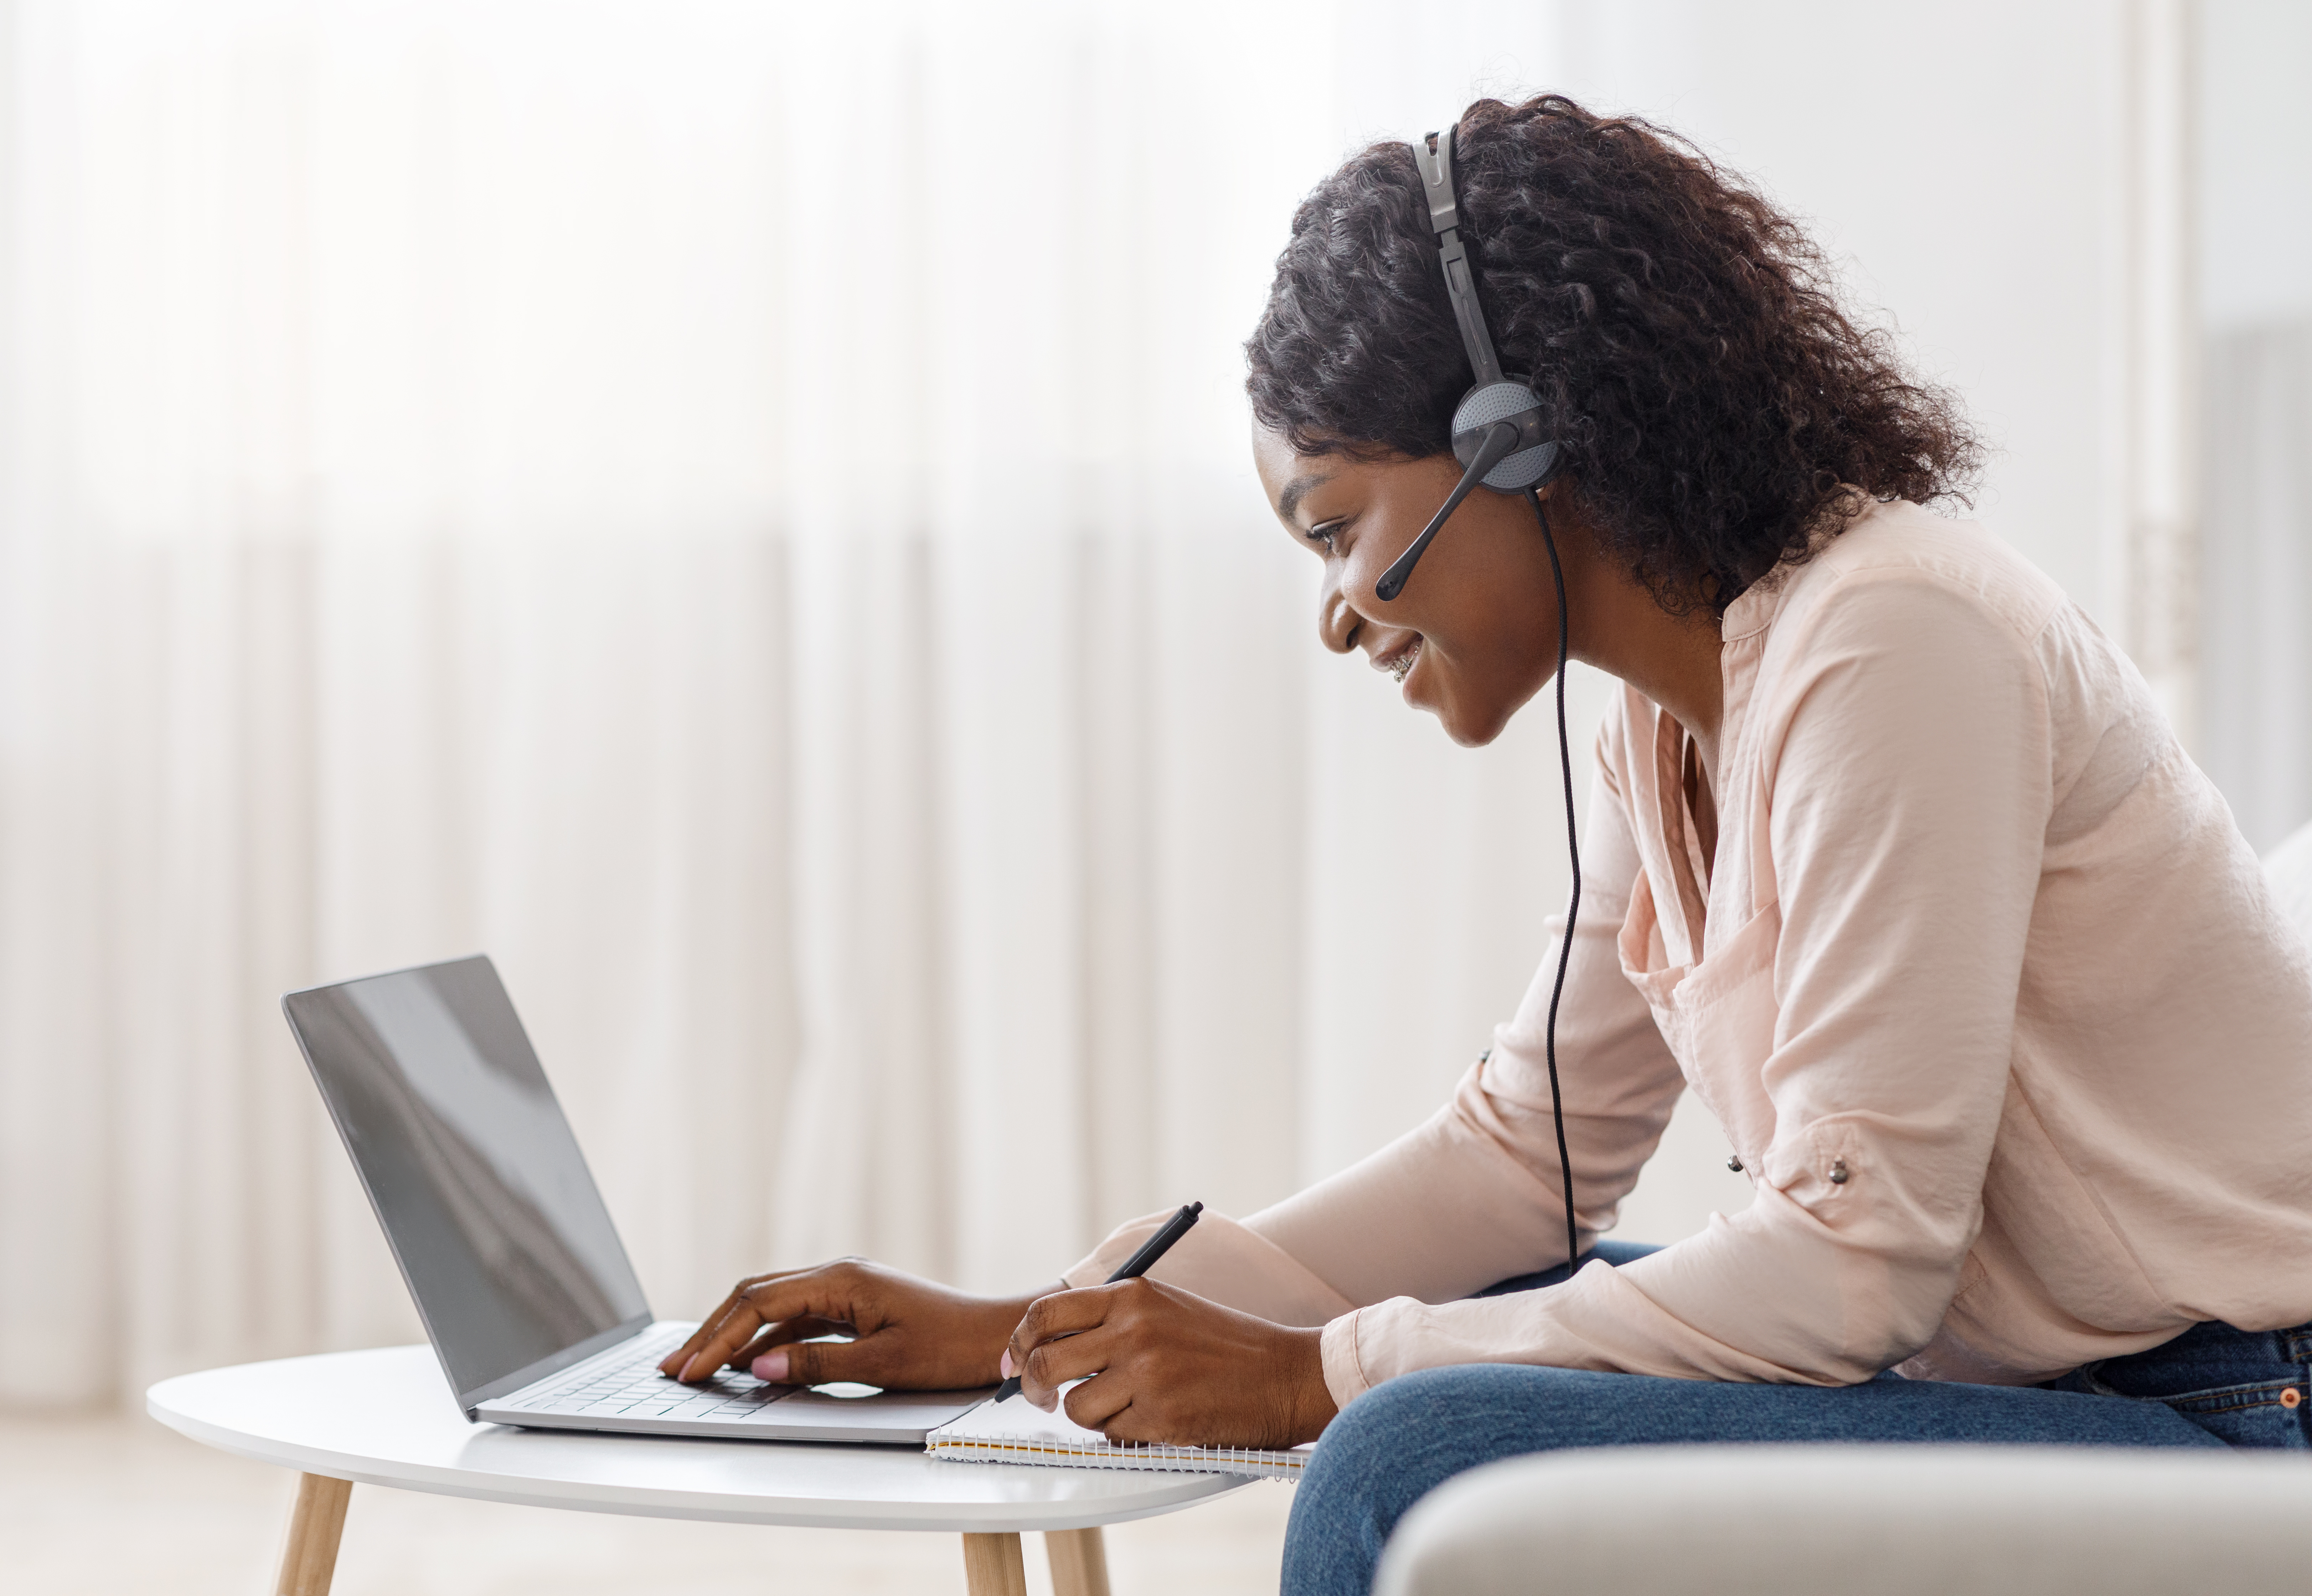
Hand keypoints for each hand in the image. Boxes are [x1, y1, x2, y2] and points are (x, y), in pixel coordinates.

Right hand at [657, 1258, 1058, 1388]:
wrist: (997, 1336)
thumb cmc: (951, 1348)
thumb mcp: (883, 1364)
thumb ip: (817, 1363)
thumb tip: (757, 1367)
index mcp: (842, 1280)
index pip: (760, 1305)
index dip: (719, 1339)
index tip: (689, 1370)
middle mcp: (838, 1275)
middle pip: (755, 1297)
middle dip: (711, 1332)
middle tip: (673, 1367)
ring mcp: (844, 1289)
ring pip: (771, 1307)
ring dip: (732, 1336)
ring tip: (695, 1366)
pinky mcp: (852, 1306)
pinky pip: (795, 1320)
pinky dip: (764, 1341)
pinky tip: (744, 1365)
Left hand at [1005, 1278, 1336, 1448]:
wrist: (1283, 1375)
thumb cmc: (1223, 1345)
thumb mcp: (1164, 1308)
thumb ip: (1110, 1319)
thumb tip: (1044, 1346)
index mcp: (1132, 1295)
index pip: (1047, 1313)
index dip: (1019, 1340)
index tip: (1012, 1361)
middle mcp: (1133, 1329)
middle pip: (1045, 1362)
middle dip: (1032, 1387)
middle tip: (1042, 1399)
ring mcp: (1146, 1373)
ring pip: (1076, 1407)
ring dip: (1090, 1414)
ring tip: (1124, 1406)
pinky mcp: (1161, 1415)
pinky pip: (1111, 1434)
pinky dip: (1123, 1433)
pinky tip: (1155, 1418)